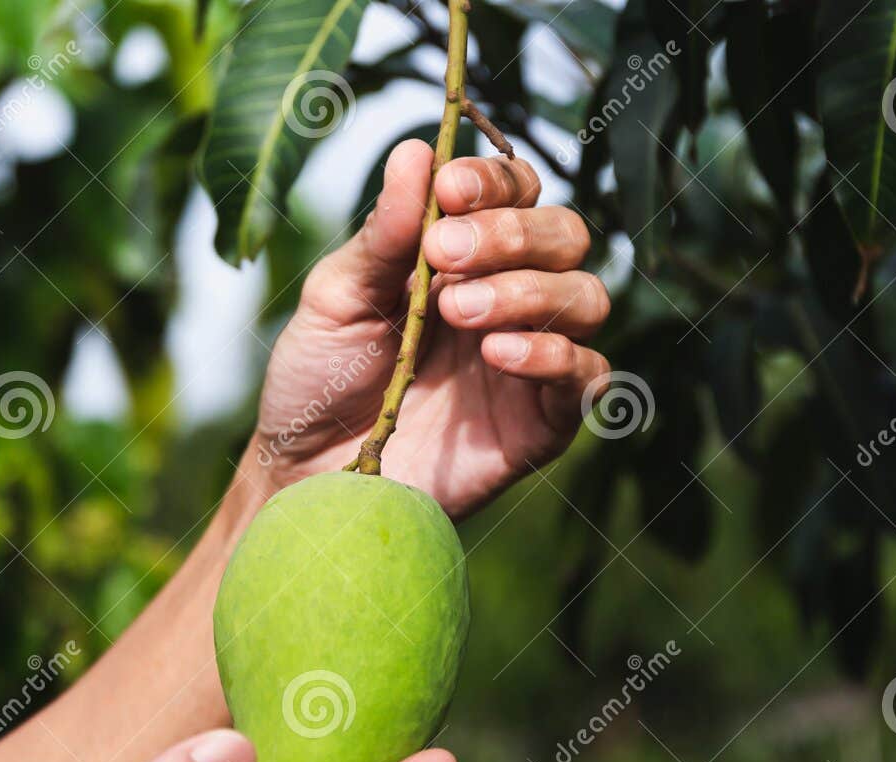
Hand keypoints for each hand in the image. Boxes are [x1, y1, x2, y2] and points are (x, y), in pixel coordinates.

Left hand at [255, 141, 611, 519]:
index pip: (518, 192)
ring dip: (530, 291)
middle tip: (446, 259)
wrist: (308, 476)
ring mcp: (532, 361)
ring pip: (588, 297)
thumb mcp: (336, 296)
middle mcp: (510, 298)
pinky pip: (588, 376)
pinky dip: (554, 354)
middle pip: (566, 235)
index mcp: (465, 255)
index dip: (495, 183)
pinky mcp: (543, 423)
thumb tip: (417, 151)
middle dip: (512, 235)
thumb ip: (385, 234)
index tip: (448, 193)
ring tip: (458, 313)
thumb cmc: (320, 381)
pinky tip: (498, 354)